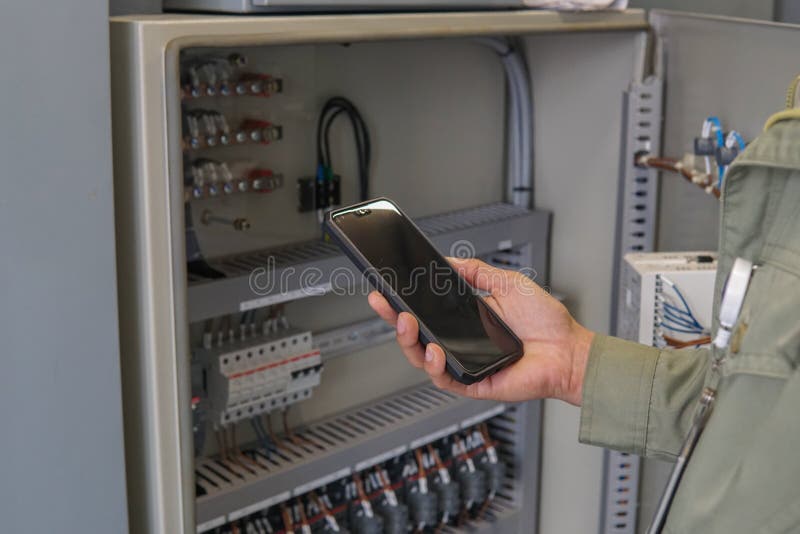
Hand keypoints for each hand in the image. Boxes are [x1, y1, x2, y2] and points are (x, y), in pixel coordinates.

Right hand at [368, 257, 593, 404]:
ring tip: (408, 324)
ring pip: (422, 359)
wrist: (569, 350)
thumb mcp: (507, 284)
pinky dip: (434, 366)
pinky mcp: (474, 383)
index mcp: (465, 319)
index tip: (386, 290)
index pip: (425, 311)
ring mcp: (465, 364)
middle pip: (415, 336)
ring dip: (409, 342)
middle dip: (394, 320)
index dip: (402, 303)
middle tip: (386, 303)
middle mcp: (461, 342)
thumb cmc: (547, 322)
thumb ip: (477, 271)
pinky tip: (434, 350)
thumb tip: (449, 261)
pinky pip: (445, 378)